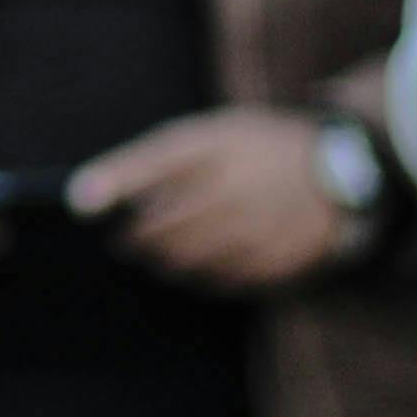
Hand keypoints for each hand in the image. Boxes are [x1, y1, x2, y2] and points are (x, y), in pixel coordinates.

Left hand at [75, 107, 355, 292]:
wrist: (336, 172)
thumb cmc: (253, 150)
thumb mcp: (207, 136)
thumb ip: (150, 164)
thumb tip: (84, 200)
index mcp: (217, 146)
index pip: (151, 162)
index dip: (111, 183)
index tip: (80, 205)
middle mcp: (236, 188)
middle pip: (163, 229)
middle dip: (138, 239)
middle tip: (128, 241)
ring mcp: (257, 229)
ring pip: (186, 261)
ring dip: (166, 260)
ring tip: (162, 252)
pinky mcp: (275, 262)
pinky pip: (220, 281)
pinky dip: (202, 274)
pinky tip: (201, 263)